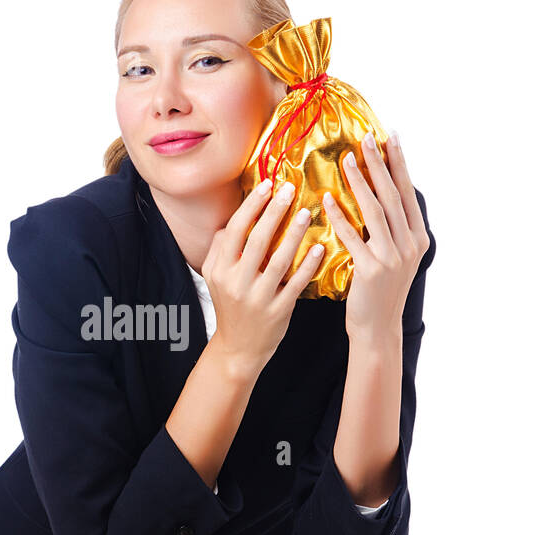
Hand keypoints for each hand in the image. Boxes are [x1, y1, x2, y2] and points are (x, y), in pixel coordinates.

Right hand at [201, 177, 325, 377]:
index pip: (234, 230)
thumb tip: (230, 221)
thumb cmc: (231, 307)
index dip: (251, 206)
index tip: (267, 185)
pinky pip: (295, 284)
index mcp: (220, 270)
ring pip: (277, 260)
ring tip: (307, 212)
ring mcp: (257, 298)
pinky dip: (307, 266)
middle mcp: (236, 282)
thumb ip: (218, 249)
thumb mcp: (215, 278)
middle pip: (256, 240)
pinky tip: (319, 249)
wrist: (238, 349)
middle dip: (274, 212)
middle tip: (290, 189)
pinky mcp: (277, 312)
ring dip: (293, 234)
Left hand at [322, 129, 430, 341]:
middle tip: (367, 138)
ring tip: (347, 159)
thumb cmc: (380, 292)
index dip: (399, 164)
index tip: (390, 137)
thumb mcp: (396, 258)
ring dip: (360, 183)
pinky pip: (353, 237)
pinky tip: (328, 199)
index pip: (407, 193)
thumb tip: (379, 194)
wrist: (377, 329)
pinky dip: (340, 217)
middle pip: (393, 196)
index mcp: (418, 238)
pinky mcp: (371, 270)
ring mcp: (392, 258)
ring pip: (376, 212)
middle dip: (380, 164)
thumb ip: (393, 229)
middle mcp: (409, 245)